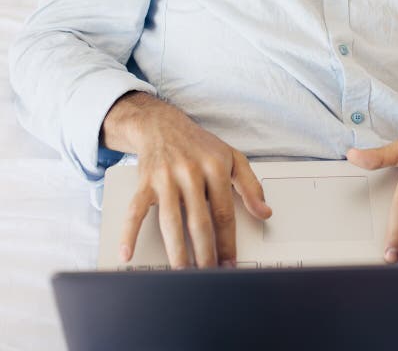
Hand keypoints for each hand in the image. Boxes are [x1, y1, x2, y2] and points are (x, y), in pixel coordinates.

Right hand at [105, 93, 271, 268]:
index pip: (224, 212)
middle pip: (199, 221)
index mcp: (216, 167)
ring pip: (171, 221)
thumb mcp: (233, 158)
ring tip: (181, 274)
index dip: (228, 241)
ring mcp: (166, 177)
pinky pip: (135, 211)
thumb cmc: (201, 146)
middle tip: (207, 277)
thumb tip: (265, 212)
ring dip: (176, 251)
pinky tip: (127, 254)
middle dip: (204, 253)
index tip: (230, 263)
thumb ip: (251, 186)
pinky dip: (129, 233)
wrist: (163, 125)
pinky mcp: (144, 181)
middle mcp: (191, 171)